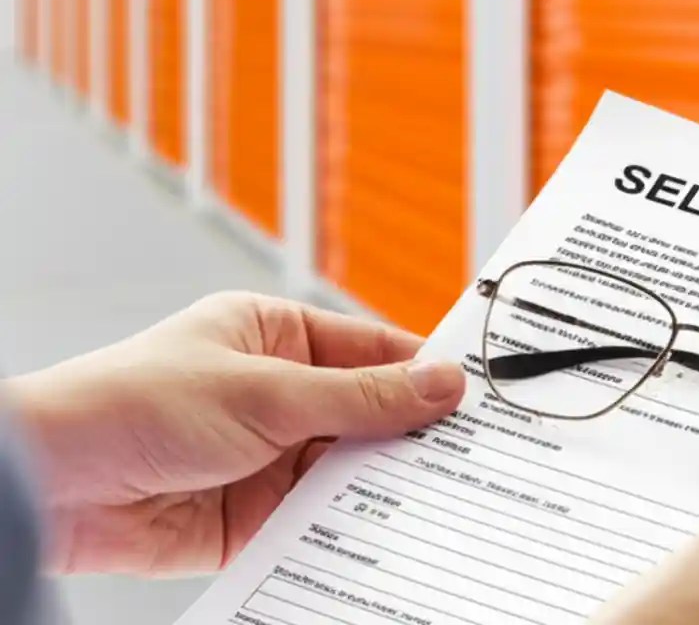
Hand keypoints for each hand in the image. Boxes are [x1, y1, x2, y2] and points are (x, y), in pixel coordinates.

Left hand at [4, 291, 464, 575]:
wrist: (55, 483)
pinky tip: (386, 529)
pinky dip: (350, 524)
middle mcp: (276, 393)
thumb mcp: (268, 392)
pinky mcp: (257, 513)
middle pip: (365, 412)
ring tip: (439, 492)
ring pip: (348, 468)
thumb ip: (361, 398)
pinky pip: (320, 517)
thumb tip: (441, 385)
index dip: (420, 369)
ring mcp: (267, 454)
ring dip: (382, 481)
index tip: (474, 392)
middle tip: (470, 450)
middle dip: (408, 432)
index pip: (368, 348)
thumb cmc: (137, 403)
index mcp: (274, 336)